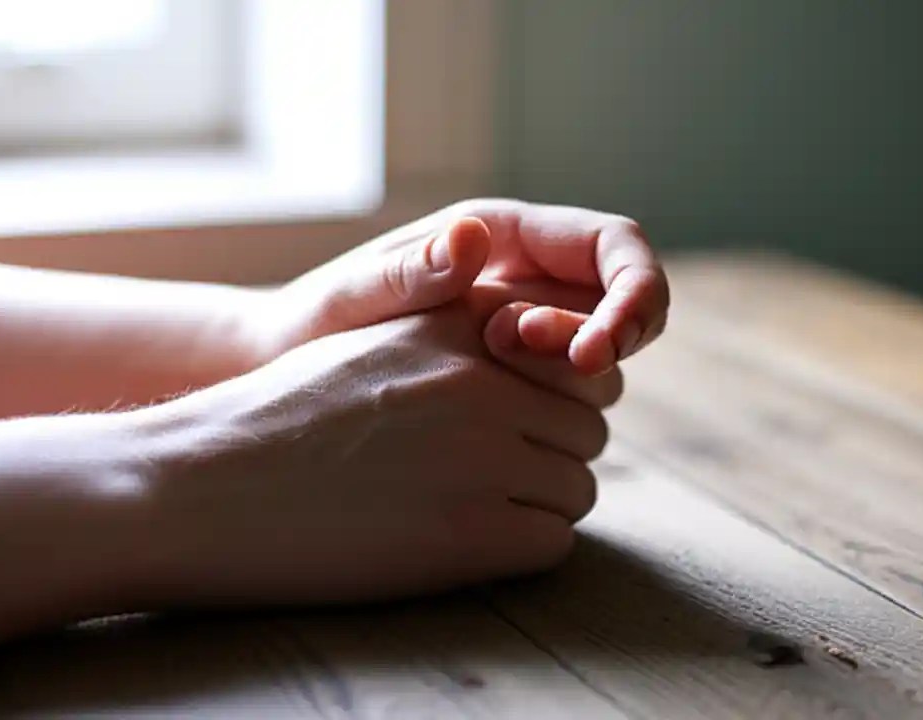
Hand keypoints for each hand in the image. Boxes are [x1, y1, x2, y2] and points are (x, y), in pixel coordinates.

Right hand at [123, 303, 618, 605]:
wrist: (199, 486)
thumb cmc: (278, 417)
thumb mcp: (372, 342)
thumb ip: (456, 339)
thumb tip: (540, 354)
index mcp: (457, 324)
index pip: (575, 362)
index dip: (554, 399)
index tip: (518, 423)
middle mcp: (482, 381)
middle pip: (586, 428)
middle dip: (551, 454)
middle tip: (489, 477)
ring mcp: (482, 457)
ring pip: (577, 487)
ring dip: (538, 504)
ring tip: (469, 511)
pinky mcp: (471, 535)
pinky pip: (553, 543)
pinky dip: (523, 548)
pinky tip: (464, 544)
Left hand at [261, 199, 669, 374]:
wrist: (290, 367)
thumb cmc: (315, 321)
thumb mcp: (356, 295)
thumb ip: (412, 270)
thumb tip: (474, 235)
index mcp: (508, 234)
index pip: (616, 246)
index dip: (632, 294)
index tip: (591, 352)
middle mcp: (531, 274)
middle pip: (627, 298)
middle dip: (614, 337)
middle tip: (562, 373)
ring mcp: (530, 325)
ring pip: (604, 349)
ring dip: (582, 376)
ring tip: (504, 385)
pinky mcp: (520, 376)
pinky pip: (570, 389)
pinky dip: (561, 408)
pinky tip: (511, 427)